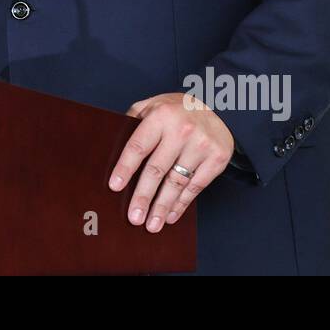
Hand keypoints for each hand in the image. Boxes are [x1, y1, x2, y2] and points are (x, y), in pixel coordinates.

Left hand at [108, 92, 234, 232]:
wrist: (218, 108)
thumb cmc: (176, 110)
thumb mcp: (152, 105)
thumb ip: (133, 121)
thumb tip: (111, 147)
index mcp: (161, 115)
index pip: (138, 146)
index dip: (125, 168)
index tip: (115, 187)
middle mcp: (182, 130)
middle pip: (157, 169)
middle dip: (143, 196)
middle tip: (134, 218)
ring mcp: (201, 145)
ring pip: (177, 182)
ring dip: (162, 206)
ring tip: (152, 224)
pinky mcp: (217, 158)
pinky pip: (196, 187)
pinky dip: (182, 203)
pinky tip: (171, 215)